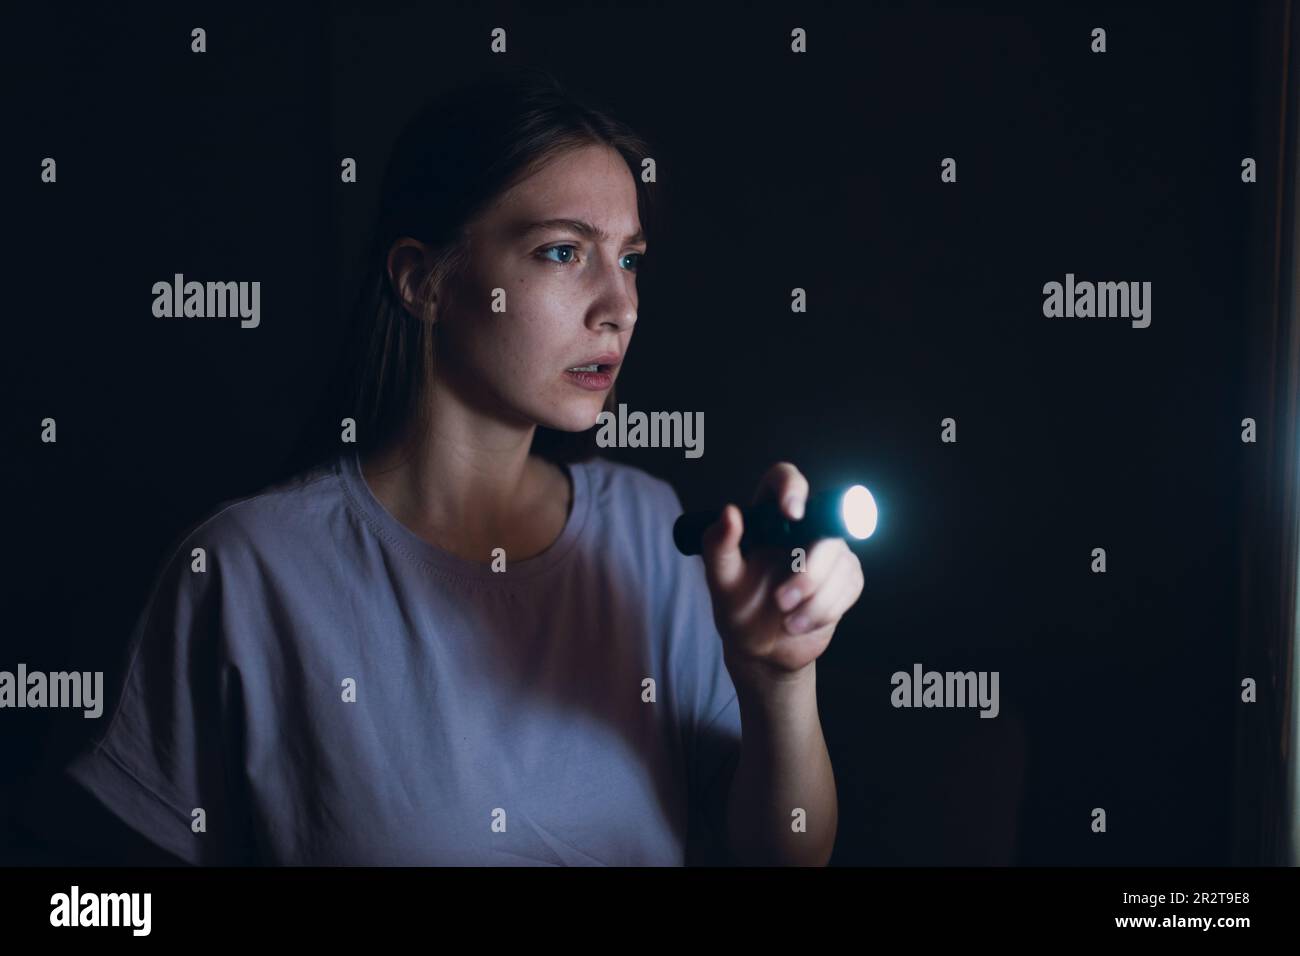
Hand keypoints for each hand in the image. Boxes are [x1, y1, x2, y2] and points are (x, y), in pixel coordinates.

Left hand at [700, 462, 864, 681]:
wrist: (763, 650)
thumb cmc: (738, 609)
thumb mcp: (721, 581)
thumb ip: (718, 546)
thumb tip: (730, 512)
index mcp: (767, 517)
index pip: (784, 479)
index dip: (792, 488)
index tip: (791, 514)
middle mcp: (802, 527)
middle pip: (825, 527)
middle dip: (808, 572)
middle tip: (781, 601)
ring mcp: (827, 551)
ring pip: (840, 560)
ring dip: (815, 599)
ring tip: (787, 622)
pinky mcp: (846, 577)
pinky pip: (850, 584)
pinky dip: (826, 610)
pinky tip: (801, 623)